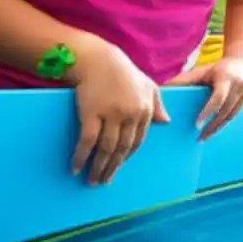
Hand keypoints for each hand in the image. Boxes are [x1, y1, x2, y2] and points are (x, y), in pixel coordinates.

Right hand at [68, 42, 169, 184]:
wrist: (98, 59)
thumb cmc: (123, 72)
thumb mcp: (148, 85)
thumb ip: (158, 104)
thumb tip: (167, 122)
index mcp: (145, 110)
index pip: (138, 141)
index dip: (127, 157)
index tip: (119, 167)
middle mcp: (130, 114)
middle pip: (122, 148)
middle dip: (113, 168)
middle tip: (104, 182)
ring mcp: (111, 114)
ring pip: (106, 148)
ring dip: (98, 167)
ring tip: (92, 180)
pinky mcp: (91, 113)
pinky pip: (87, 141)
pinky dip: (81, 157)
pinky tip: (76, 168)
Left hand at [167, 55, 242, 140]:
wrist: (241, 62)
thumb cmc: (215, 69)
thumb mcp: (200, 71)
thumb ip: (184, 80)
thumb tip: (164, 88)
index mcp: (225, 77)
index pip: (217, 99)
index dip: (207, 113)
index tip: (197, 125)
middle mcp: (238, 85)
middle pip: (225, 111)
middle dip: (212, 126)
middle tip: (199, 138)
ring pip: (231, 115)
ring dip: (218, 128)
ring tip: (204, 138)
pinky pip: (235, 114)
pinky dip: (224, 123)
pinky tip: (214, 130)